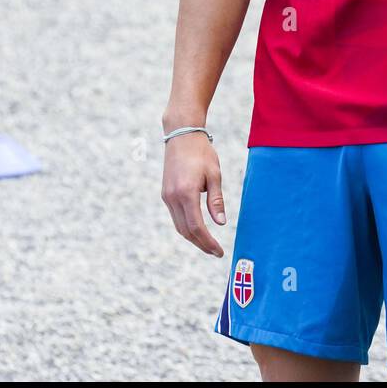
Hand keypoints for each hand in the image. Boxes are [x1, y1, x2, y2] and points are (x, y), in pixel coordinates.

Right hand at [160, 125, 226, 256]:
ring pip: (179, 226)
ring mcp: (167, 196)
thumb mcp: (214, 175)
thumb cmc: (201, 152)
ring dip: (193, 237)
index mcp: (186, 193)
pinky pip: (176, 216)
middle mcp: (173, 197)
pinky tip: (198, 229)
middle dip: (201, 244)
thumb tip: (220, 223)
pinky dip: (186, 226)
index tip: (219, 252)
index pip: (196, 227)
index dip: (208, 242)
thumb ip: (216, 200)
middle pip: (186, 231)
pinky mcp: (166, 194)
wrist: (181, 134)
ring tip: (208, 244)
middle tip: (216, 252)